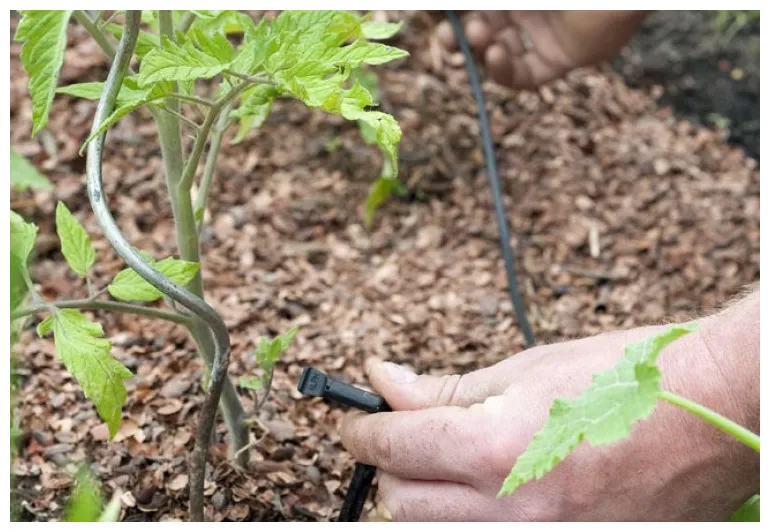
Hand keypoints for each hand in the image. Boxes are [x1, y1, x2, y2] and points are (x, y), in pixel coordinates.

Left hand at [340, 308, 758, 520]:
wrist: (709, 417)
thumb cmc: (625, 380)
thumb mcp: (525, 370)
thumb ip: (446, 388)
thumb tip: (386, 382)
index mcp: (496, 447)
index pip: (393, 445)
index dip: (362, 427)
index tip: (356, 418)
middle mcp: (511, 508)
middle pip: (399, 503)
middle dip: (388, 465)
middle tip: (401, 435)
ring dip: (420, 498)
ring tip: (441, 463)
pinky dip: (463, 519)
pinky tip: (478, 491)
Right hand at [436, 11, 649, 88]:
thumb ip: (471, 3)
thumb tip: (427, 8)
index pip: (472, 12)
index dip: (450, 18)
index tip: (432, 18)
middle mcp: (526, 9)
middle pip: (481, 33)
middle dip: (458, 37)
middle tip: (446, 38)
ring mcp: (544, 34)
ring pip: (498, 54)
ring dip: (480, 50)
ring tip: (479, 36)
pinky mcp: (562, 58)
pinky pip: (525, 76)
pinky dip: (504, 71)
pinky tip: (495, 54)